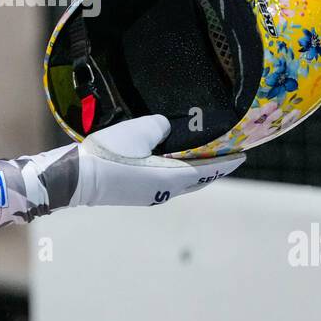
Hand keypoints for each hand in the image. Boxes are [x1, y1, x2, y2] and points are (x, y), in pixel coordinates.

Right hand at [74, 114, 244, 206]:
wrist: (77, 177)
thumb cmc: (110, 154)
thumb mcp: (141, 129)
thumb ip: (162, 125)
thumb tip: (167, 128)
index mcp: (172, 178)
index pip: (209, 170)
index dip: (227, 162)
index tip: (242, 155)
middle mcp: (165, 191)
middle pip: (198, 178)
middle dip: (213, 166)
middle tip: (225, 153)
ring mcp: (150, 195)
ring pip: (181, 181)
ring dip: (194, 169)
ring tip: (201, 154)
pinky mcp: (137, 193)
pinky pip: (166, 181)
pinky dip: (177, 171)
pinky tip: (172, 161)